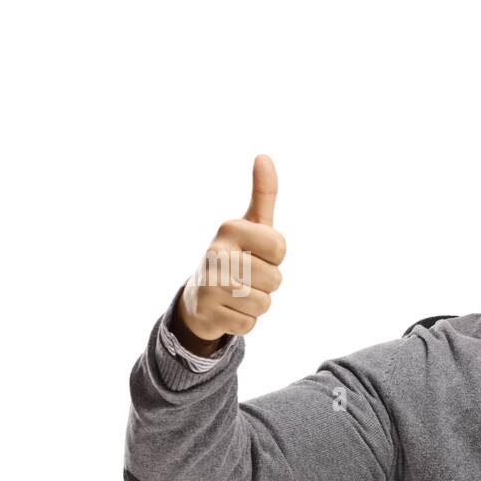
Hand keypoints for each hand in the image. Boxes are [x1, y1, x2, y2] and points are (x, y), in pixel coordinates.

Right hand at [173, 154, 285, 355]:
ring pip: (264, 303)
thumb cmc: (236, 254)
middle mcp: (215, 253)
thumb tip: (264, 156)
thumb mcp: (252, 224)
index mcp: (230, 228)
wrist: (201, 295)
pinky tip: (228, 309)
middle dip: (267, 283)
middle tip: (246, 276)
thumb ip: (264, 194)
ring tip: (238, 292)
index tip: (257, 252)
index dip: (275, 256)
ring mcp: (209, 284)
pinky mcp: (208, 313)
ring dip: (257, 303)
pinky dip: (244, 321)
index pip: (279, 249)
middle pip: (275, 280)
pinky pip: (250, 324)